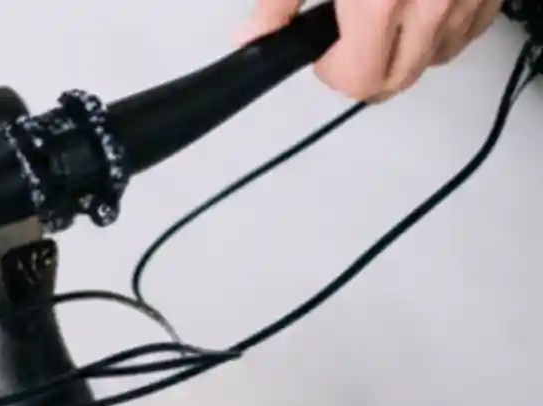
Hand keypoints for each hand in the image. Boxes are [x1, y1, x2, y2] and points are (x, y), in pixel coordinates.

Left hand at [240, 0, 503, 100]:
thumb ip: (280, 2)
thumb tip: (253, 37)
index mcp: (378, 3)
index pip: (360, 81)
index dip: (335, 72)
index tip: (327, 51)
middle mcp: (430, 2)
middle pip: (398, 80)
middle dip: (369, 69)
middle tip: (351, 39)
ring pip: (436, 58)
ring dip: (409, 49)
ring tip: (388, 11)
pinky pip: (468, 30)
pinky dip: (444, 27)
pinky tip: (420, 2)